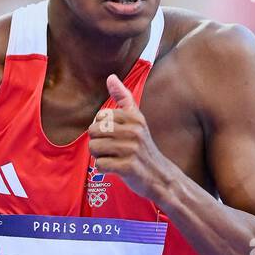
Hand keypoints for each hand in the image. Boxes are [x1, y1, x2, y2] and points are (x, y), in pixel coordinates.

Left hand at [88, 74, 168, 199]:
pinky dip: (103, 169)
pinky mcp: (128, 167)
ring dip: (99, 156)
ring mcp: (131, 149)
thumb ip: (123, 98)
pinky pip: (100, 164)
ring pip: (94, 147)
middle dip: (97, 142)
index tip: (113, 136)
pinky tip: (115, 169)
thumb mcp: (137, 120)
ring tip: (113, 158)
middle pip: (93, 131)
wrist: (160, 176)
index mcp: (134, 117)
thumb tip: (110, 77)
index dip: (101, 128)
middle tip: (111, 150)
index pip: (100, 117)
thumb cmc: (143, 148)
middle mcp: (134, 131)